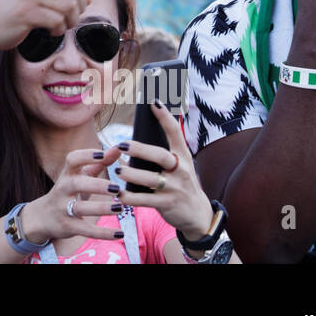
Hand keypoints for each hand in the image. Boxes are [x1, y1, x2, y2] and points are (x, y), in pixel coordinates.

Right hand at [22, 147, 124, 243]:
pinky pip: (86, 230)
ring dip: (101, 208)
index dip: (86, 155)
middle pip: (77, 184)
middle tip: (116, 187)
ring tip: (120, 208)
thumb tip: (118, 148)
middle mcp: (63, 189)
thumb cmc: (68, 192)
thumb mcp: (79, 176)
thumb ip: (98, 164)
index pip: (72, 159)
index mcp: (67, 174)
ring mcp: (63, 208)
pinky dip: (103, 233)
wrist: (43, 216)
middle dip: (96, 185)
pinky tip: (119, 233)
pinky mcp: (68, 226)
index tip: (103, 154)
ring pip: (80, 208)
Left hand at [116, 102, 213, 240]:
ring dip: (133, 175)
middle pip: (161, 156)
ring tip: (118, 170)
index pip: (175, 132)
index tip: (153, 102)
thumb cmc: (181, 182)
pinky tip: (119, 194)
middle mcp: (181, 170)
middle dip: (140, 150)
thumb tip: (141, 130)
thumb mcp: (180, 165)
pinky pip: (146, 200)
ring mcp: (175, 188)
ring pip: (151, 180)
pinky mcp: (168, 204)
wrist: (197, 214)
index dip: (165, 117)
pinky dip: (131, 198)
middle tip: (121, 145)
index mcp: (183, 156)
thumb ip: (164, 151)